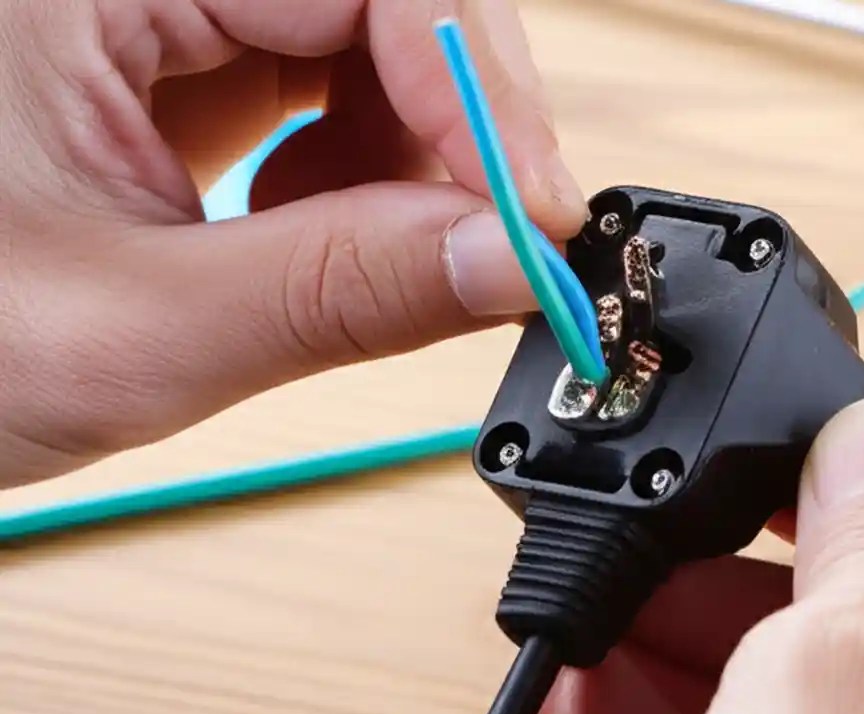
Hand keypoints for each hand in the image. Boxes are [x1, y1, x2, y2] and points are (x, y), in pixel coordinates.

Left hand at [0, 0, 583, 483]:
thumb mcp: (132, 331)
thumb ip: (342, 293)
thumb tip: (511, 260)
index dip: (470, 84)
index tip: (530, 208)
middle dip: (454, 117)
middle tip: (494, 235)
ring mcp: (141, 9)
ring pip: (357, 31)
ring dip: (405, 145)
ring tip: (372, 247)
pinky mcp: (160, 54)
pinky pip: (307, 72)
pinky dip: (346, 156)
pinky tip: (305, 224)